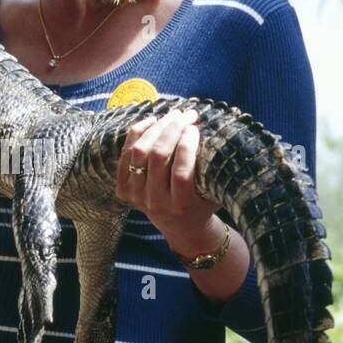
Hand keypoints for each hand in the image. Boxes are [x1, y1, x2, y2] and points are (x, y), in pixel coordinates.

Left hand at [116, 106, 221, 251]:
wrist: (181, 227)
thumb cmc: (204, 204)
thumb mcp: (215, 192)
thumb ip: (215, 170)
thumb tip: (219, 132)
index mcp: (181, 205)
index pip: (180, 172)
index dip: (187, 146)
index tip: (195, 128)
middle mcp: (155, 202)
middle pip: (157, 157)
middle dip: (172, 130)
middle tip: (185, 115)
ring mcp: (136, 196)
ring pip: (139, 153)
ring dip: (156, 128)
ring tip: (171, 116)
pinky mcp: (123, 189)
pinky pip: (125, 155)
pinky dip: (137, 134)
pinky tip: (152, 122)